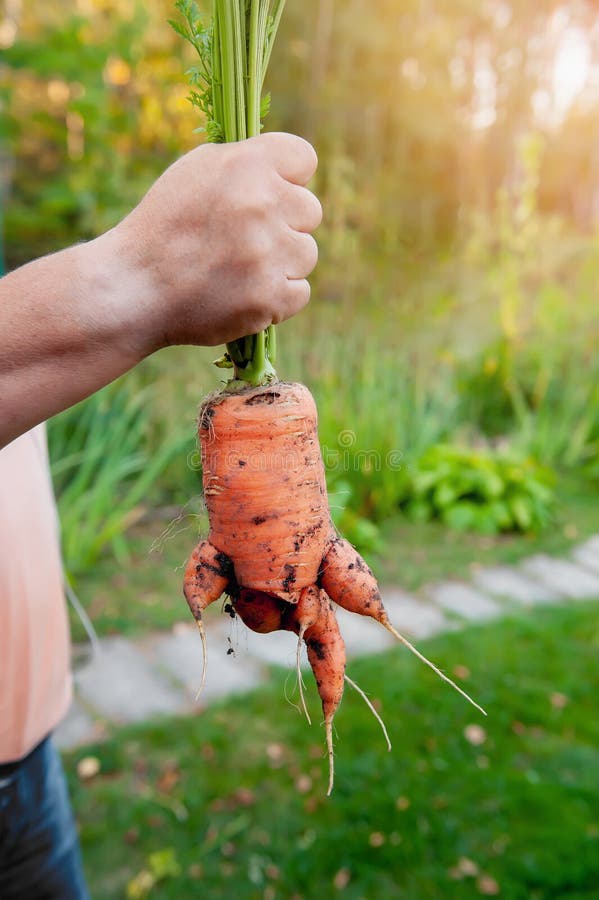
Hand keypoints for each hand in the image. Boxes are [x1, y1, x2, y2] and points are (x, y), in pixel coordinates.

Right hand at [93, 132, 321, 351]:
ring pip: (306, 254)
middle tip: (245, 239)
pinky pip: (300, 292)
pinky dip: (277, 297)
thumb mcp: (196, 171)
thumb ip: (247, 164)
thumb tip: (289, 171)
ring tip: (240, 268)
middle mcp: (262, 205)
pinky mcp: (270, 297)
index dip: (287, 179)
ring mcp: (268, 254)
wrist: (135, 287)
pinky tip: (244, 293)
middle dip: (285, 223)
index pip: (304, 159)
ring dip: (282, 262)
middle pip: (310, 210)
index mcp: (246, 165)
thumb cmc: (165, 226)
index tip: (267, 195)